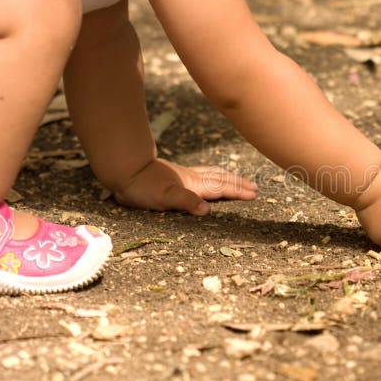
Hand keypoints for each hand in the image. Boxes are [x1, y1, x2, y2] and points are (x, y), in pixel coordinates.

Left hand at [113, 158, 257, 214]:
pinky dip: (215, 175)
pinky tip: (212, 178)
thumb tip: (207, 210)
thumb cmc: (142, 187)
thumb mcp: (163, 198)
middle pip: (221, 180)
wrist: (125, 169)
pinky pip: (204, 174)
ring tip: (241, 182)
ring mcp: (186, 176)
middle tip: (254, 188)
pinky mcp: (178, 176)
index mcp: (194, 186)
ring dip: (229, 179)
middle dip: (238, 184)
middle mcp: (193, 179)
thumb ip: (186, 202)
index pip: (221, 188)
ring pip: (213, 175)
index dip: (237, 191)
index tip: (253, 194)